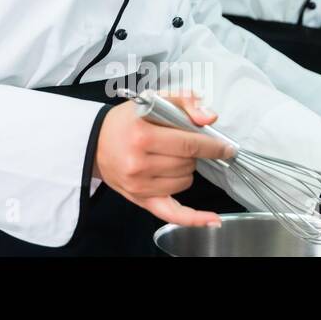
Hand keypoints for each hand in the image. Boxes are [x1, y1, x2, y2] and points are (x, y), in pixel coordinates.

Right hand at [94, 92, 235, 227]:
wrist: (94, 143)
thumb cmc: (125, 122)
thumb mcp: (152, 100)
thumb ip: (183, 101)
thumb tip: (209, 119)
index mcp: (142, 134)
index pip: (189, 143)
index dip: (213, 145)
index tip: (226, 147)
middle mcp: (139, 162)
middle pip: (188, 163)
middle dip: (190, 153)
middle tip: (177, 144)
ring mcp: (140, 184)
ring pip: (185, 182)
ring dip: (184, 170)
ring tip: (167, 158)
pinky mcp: (141, 199)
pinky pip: (173, 214)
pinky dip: (195, 219)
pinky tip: (213, 219)